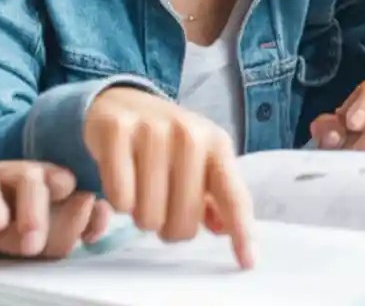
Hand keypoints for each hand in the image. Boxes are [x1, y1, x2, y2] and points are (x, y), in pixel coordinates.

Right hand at [0, 161, 112, 268]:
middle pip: (64, 184)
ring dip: (32, 213)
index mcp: (57, 202)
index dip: (94, 213)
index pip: (87, 196)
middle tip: (44, 249)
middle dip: (62, 218)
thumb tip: (88, 214)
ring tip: (28, 246)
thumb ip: (60, 238)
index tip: (91, 238)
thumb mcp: (31, 256)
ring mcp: (5, 174)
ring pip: (31, 178)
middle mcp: (36, 182)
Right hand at [85, 87, 254, 267]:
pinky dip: (119, 201)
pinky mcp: (116, 132)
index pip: (234, 196)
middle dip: (170, 226)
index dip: (242, 232)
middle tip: (162, 205)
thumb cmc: (164, 142)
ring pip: (149, 216)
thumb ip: (215, 197)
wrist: (119, 102)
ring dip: (142, 215)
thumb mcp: (198, 162)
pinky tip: (122, 180)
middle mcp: (188, 134)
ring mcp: (152, 130)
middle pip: (184, 222)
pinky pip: (120, 200)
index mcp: (216, 144)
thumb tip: (224, 228)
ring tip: (141, 191)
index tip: (248, 262)